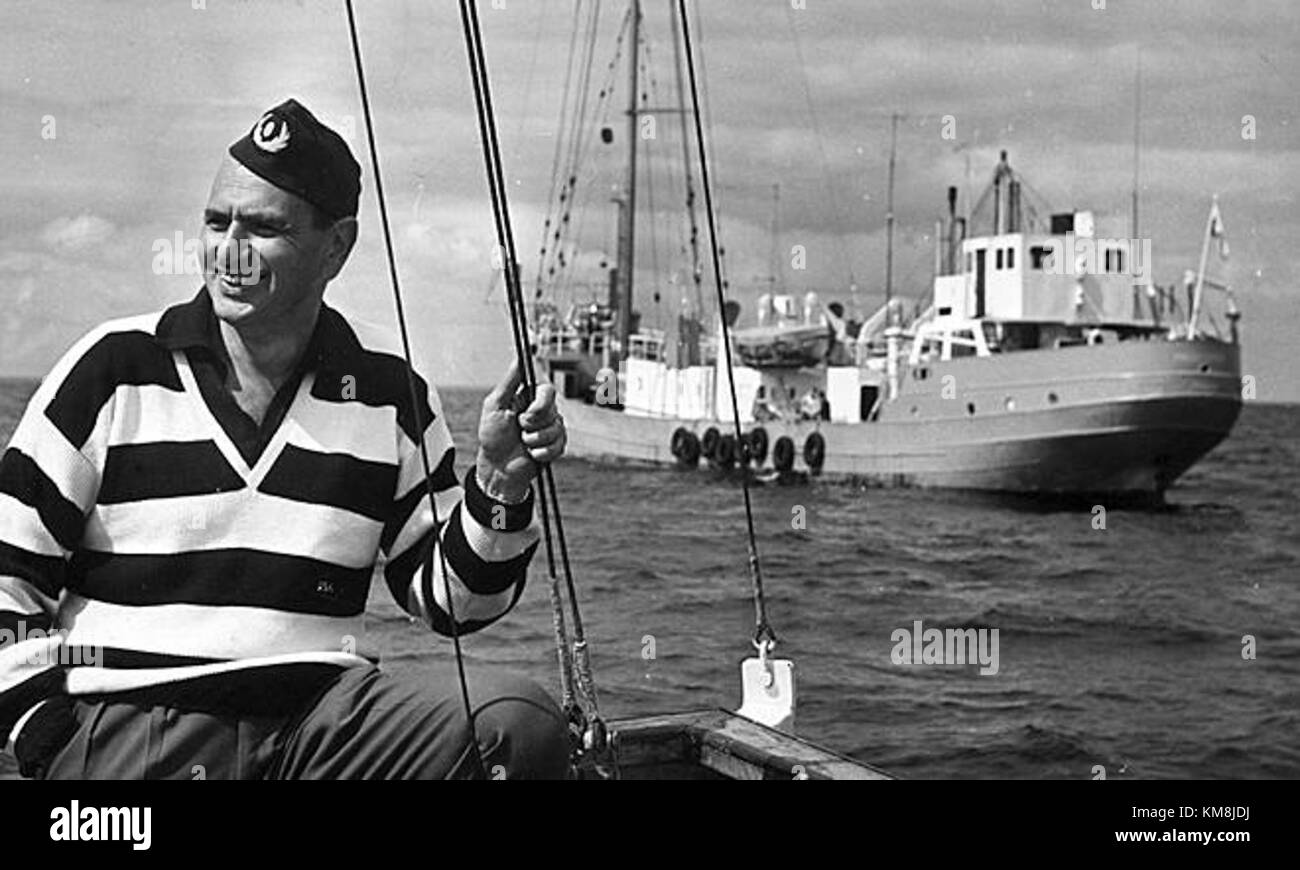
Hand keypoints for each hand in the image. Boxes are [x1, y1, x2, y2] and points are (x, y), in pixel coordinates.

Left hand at [476, 359, 565, 502]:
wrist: (498, 468)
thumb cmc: (492, 436)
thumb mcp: (495, 404)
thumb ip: (510, 380)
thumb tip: (519, 357)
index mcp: (529, 399)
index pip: (548, 391)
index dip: (540, 404)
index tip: (526, 415)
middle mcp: (543, 412)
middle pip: (554, 410)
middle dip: (534, 425)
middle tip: (520, 430)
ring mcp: (551, 429)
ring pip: (557, 429)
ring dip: (535, 440)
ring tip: (523, 444)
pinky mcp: (556, 446)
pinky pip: (559, 446)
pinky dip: (542, 453)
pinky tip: (531, 455)